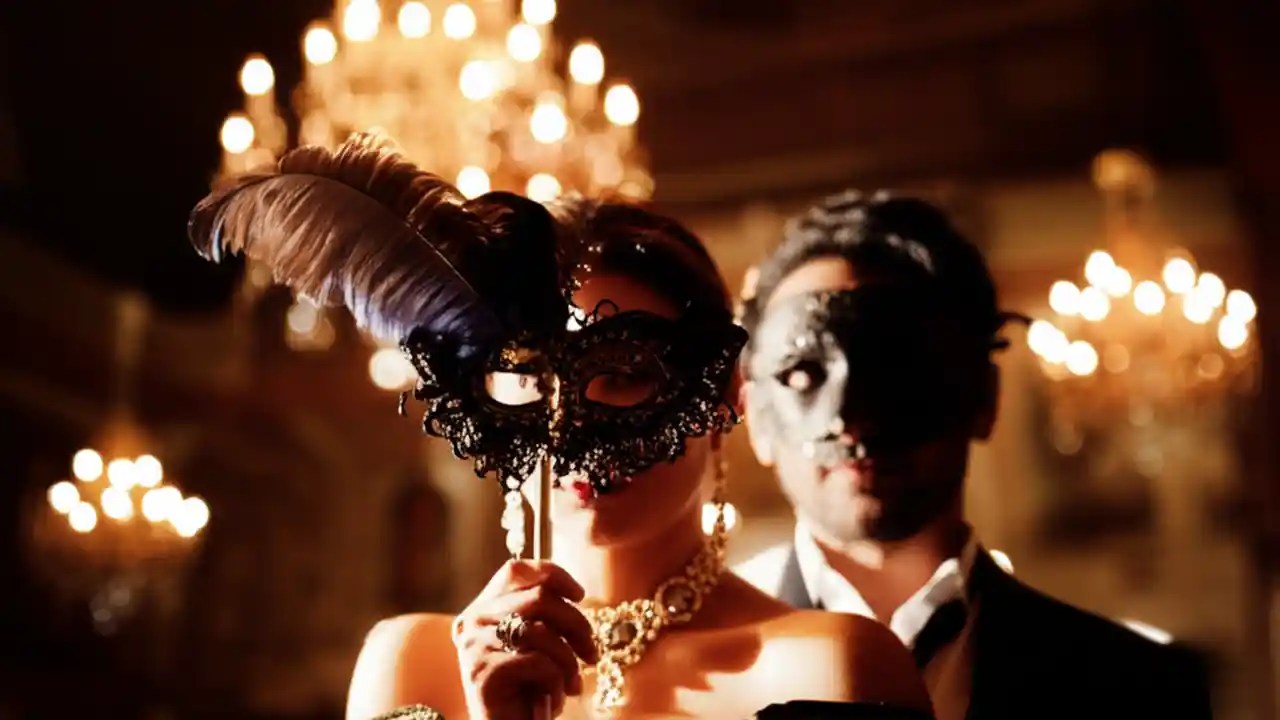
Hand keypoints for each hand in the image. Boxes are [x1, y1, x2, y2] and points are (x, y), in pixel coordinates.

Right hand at [452, 561, 599, 719]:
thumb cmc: (527, 689)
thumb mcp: (536, 645)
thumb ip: (544, 617)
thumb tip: (576, 596)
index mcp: (482, 608)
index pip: (515, 570)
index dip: (552, 574)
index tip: (580, 595)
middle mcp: (472, 621)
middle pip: (539, 599)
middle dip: (577, 625)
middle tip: (591, 653)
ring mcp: (474, 646)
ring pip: (542, 632)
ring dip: (569, 661)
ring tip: (572, 684)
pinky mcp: (484, 673)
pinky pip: (539, 663)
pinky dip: (557, 682)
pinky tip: (553, 699)